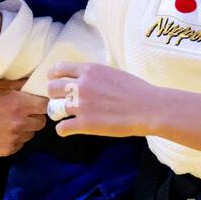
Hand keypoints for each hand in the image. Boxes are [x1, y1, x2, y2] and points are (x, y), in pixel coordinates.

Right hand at [0, 79, 48, 155]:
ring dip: (25, 128)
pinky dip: (14, 139)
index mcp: (19, 104)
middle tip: (21, 111)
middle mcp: (20, 123)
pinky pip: (20, 144)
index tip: (36, 101)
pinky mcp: (7, 150)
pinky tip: (1, 131)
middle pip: (41, 121)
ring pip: (31, 134)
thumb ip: (18, 85)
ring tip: (8, 121)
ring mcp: (14, 138)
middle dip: (34, 116)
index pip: (46, 105)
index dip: (42, 102)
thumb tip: (35, 82)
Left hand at [44, 62, 161, 137]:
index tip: (55, 82)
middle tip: (61, 101)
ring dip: (59, 113)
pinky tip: (69, 129)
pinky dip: (63, 130)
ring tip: (66, 115)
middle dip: (54, 95)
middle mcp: (81, 85)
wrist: (149, 108)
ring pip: (54, 108)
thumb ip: (94, 75)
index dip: (54, 77)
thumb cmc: (136, 91)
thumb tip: (84, 77)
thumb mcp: (112, 73)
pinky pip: (61, 128)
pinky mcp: (85, 124)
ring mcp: (81, 105)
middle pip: (51, 88)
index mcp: (89, 70)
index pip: (58, 69)